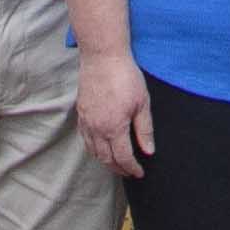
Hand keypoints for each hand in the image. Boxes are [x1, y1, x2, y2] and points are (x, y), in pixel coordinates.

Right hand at [78, 50, 155, 179]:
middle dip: (118, 169)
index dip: (132, 168)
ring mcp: (86, 121)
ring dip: (104, 161)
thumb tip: (148, 151)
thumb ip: (144, 129)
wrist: (102, 57)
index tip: (139, 173)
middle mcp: (97, 128)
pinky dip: (93, 149)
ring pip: (93, 151)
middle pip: (106, 158)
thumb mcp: (142, 103)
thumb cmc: (125, 77)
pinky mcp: (80, 113)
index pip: (123, 157)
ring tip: (116, 164)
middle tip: (128, 172)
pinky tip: (100, 148)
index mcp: (114, 128)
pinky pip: (85, 139)